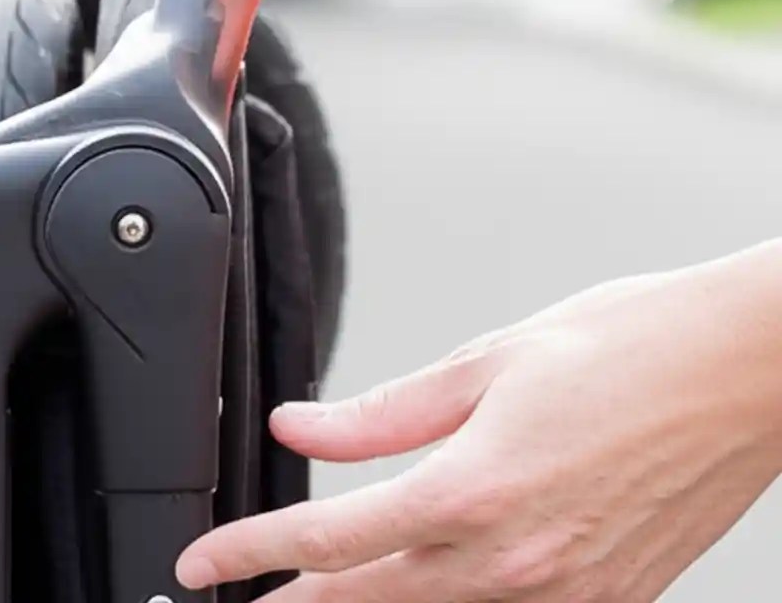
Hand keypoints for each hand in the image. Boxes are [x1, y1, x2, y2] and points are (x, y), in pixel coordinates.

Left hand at [177, 242, 781, 600]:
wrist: (752, 368)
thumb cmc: (634, 348)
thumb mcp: (486, 364)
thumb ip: (379, 414)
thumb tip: (301, 429)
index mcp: (473, 490)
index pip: (325, 541)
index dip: (247, 554)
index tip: (201, 563)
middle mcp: (515, 559)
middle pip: (367, 601)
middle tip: (242, 598)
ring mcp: (566, 592)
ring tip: (320, 592)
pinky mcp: (608, 599)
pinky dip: (449, 602)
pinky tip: (423, 583)